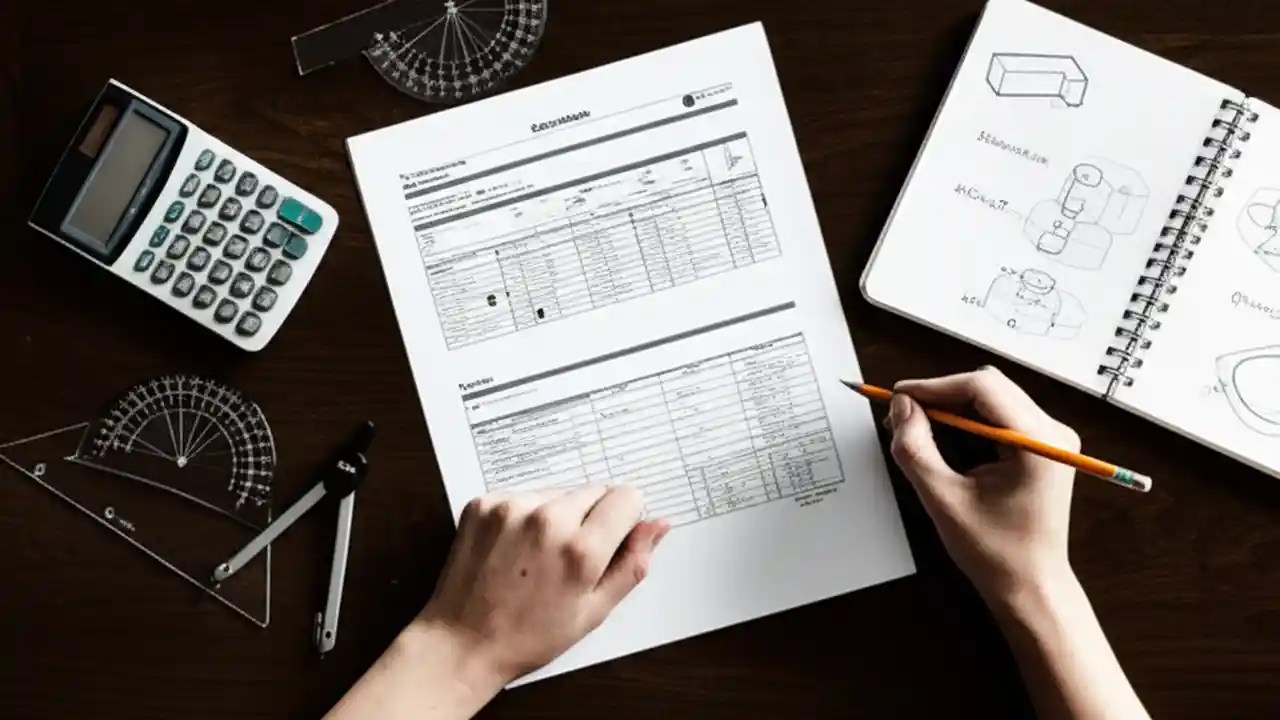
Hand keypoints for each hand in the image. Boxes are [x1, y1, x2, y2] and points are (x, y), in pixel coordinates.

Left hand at [416, 485, 670, 686]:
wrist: (462, 642)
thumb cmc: (528, 636)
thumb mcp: (593, 611)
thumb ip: (633, 563)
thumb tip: (658, 525)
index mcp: (580, 550)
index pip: (627, 497)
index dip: (624, 520)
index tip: (610, 542)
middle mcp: (546, 519)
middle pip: (595, 490)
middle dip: (591, 518)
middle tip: (569, 558)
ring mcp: (511, 507)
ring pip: (559, 492)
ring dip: (557, 515)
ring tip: (536, 557)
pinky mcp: (484, 503)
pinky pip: (524, 495)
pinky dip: (524, 515)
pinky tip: (513, 549)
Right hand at [886, 366, 1079, 604]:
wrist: (1031, 584)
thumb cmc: (995, 552)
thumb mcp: (943, 500)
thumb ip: (916, 449)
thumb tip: (902, 407)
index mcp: (1038, 442)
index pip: (983, 386)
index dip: (935, 386)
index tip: (899, 396)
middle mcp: (1052, 432)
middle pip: (988, 386)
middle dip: (941, 395)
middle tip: (902, 415)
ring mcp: (1050, 437)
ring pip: (991, 397)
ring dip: (952, 406)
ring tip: (917, 428)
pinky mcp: (1041, 445)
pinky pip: (998, 415)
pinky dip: (966, 420)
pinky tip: (942, 439)